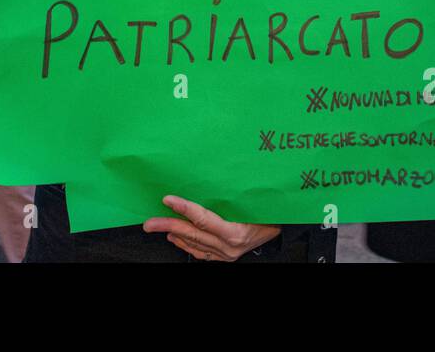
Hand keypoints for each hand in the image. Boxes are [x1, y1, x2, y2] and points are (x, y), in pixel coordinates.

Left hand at [143, 195, 281, 260]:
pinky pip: (201, 254)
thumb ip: (230, 195)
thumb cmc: (269, 210)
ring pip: (195, 245)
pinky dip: (187, 245)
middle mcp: (229, 246)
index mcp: (236, 231)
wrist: (285, 227)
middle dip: (168, 226)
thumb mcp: (253, 200)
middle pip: (193, 234)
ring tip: (159, 226)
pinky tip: (177, 238)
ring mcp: (227, 255)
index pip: (203, 219)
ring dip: (175, 234)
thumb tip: (211, 177)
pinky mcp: (226, 258)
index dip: (184, 208)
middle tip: (149, 222)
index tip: (167, 199)